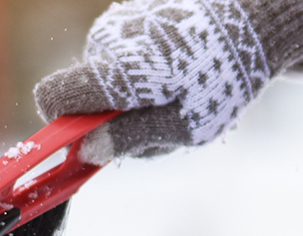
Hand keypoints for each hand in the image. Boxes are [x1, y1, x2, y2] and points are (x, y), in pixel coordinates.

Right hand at [35, 0, 302, 159]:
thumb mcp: (183, 126)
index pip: (53, 97)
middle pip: (84, 93)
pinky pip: (121, 56)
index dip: (58, 125)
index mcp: (117, 72)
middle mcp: (107, 42)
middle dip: (111, 118)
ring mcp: (116, 24)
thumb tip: (85, 152)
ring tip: (179, 94)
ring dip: (132, 95)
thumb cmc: (219, 83)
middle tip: (162, 123)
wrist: (249, 23)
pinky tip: (177, 70)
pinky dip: (142, 71)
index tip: (84, 142)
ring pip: (105, 76)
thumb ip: (130, 138)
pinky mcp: (129, 15)